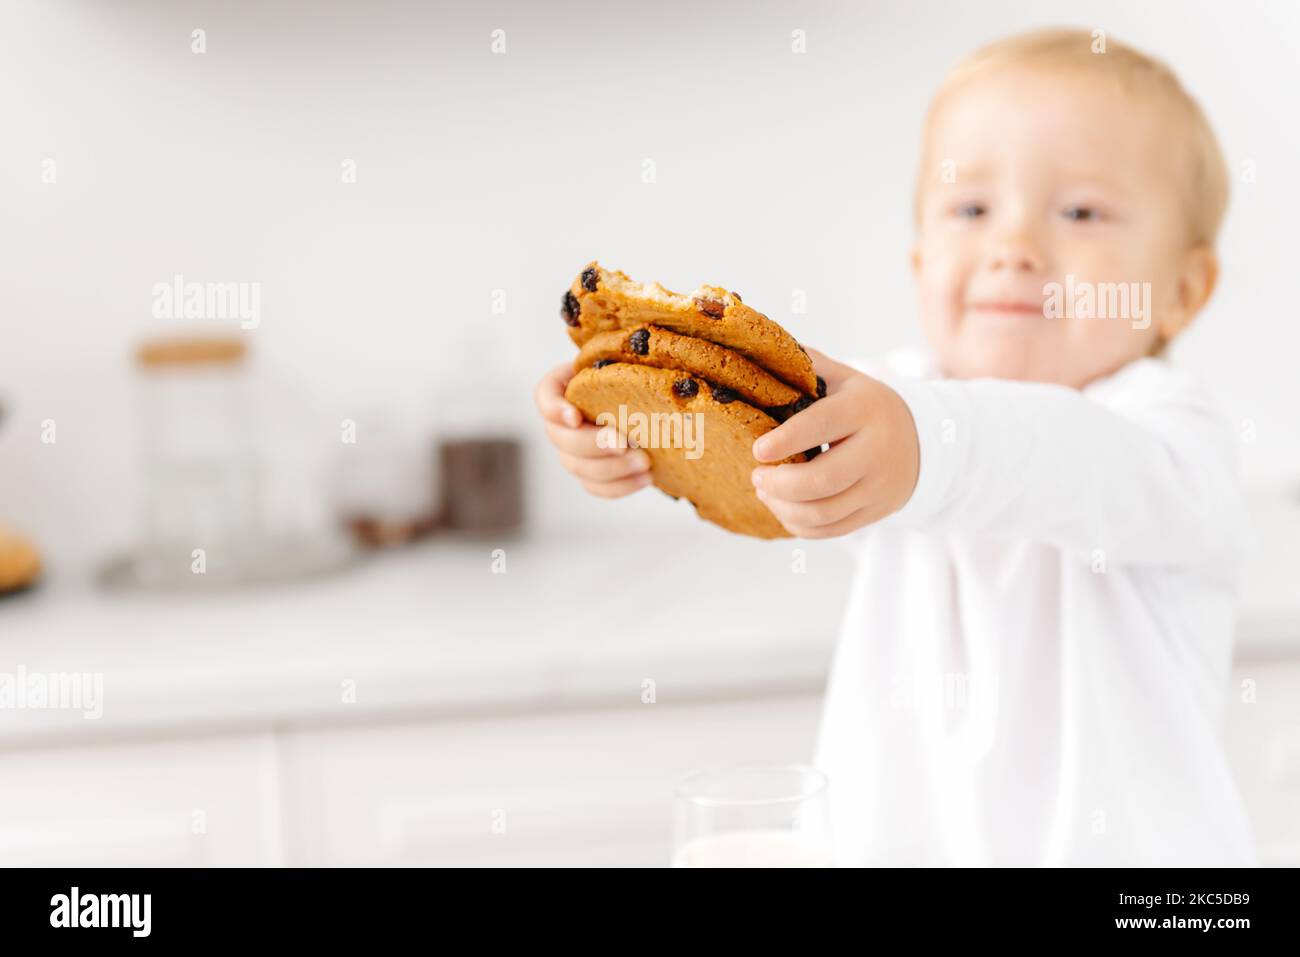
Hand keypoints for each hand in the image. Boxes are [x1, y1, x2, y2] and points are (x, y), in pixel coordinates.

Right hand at [533, 360, 654, 498]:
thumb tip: (640, 368)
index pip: (545, 398)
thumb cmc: (629, 378)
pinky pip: (596, 487)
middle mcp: (560, 424)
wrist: (643, 405)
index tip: (575, 417)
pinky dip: (621, 486)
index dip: (555, 410)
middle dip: (594, 444)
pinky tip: (646, 477)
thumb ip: (620, 367)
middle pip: (563, 440)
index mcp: (563, 390)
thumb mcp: (623, 366)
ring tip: (644, 463)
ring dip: (613, 469)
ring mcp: (572, 453)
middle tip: (624, 444)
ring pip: (580, 468)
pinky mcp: (589, 475)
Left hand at [749, 348, 919, 537]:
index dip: (786, 440)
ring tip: (765, 492)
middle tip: (757, 476)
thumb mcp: (843, 379)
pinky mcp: (876, 512)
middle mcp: (877, 449)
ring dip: (783, 509)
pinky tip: (783, 509)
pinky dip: (799, 526)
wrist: (920, 439)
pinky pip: (831, 531)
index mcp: (864, 408)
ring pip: (823, 513)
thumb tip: (758, 351)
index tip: (758, 449)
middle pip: (822, 481)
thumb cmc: (863, 405)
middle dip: (779, 484)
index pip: (822, 426)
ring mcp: (879, 486)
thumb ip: (806, 368)